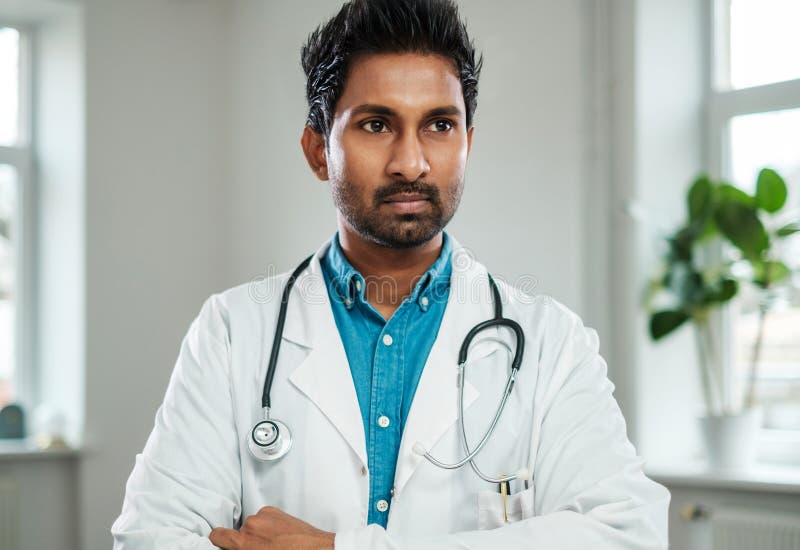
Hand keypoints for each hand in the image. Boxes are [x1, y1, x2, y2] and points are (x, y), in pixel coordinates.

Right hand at [210, 506, 334, 549]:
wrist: (314, 549)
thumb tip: (237, 547)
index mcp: (244, 542)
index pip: (218, 535)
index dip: (218, 540)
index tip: (220, 543)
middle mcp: (251, 526)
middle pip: (239, 532)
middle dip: (245, 540)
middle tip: (258, 548)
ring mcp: (263, 516)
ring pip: (252, 524)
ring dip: (258, 532)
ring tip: (273, 542)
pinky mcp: (273, 510)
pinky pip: (263, 517)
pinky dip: (267, 524)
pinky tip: (278, 534)